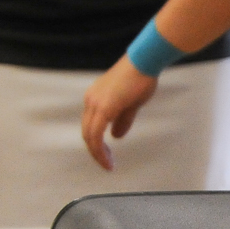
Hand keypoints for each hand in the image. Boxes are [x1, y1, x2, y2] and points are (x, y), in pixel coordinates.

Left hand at [81, 56, 158, 171]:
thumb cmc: (139, 80)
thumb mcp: (130, 104)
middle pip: (87, 132)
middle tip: (107, 164)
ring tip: (108, 165)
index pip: (90, 125)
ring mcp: (94, 103)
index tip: (106, 155)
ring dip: (97, 153)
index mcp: (94, 99)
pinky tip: (108, 158)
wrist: (143, 63)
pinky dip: (99, 149)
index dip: (96, 142)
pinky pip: (95, 133)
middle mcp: (90, 101)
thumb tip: (116, 136)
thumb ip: (122, 120)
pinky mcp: (103, 107)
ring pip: (89, 135)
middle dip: (95, 151)